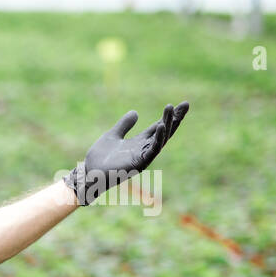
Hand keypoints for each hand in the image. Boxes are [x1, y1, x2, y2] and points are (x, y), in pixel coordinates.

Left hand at [64, 101, 188, 205]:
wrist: (89, 172)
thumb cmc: (99, 158)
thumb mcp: (112, 135)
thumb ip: (124, 125)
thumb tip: (135, 112)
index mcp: (139, 142)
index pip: (159, 127)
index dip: (170, 116)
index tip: (181, 104)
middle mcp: (144, 149)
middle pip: (164, 132)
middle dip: (175, 118)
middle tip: (185, 104)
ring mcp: (143, 157)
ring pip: (160, 139)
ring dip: (168, 124)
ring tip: (171, 109)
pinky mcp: (139, 164)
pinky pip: (152, 150)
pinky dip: (158, 139)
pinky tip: (161, 126)